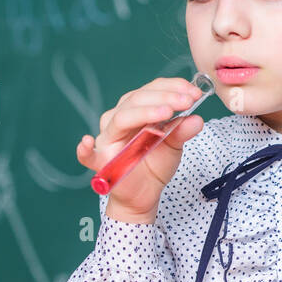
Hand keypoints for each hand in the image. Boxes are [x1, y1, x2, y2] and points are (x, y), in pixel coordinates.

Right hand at [77, 77, 206, 221]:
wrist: (146, 194)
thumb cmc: (155, 164)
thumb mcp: (174, 146)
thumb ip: (182, 131)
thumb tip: (197, 119)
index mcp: (136, 110)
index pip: (150, 90)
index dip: (172, 87)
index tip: (194, 92)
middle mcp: (118, 119)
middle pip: (136, 100)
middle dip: (164, 97)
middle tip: (187, 100)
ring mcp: (108, 139)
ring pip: (121, 118)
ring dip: (144, 112)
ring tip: (166, 112)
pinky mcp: (100, 161)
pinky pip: (88, 155)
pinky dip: (84, 149)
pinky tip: (87, 142)